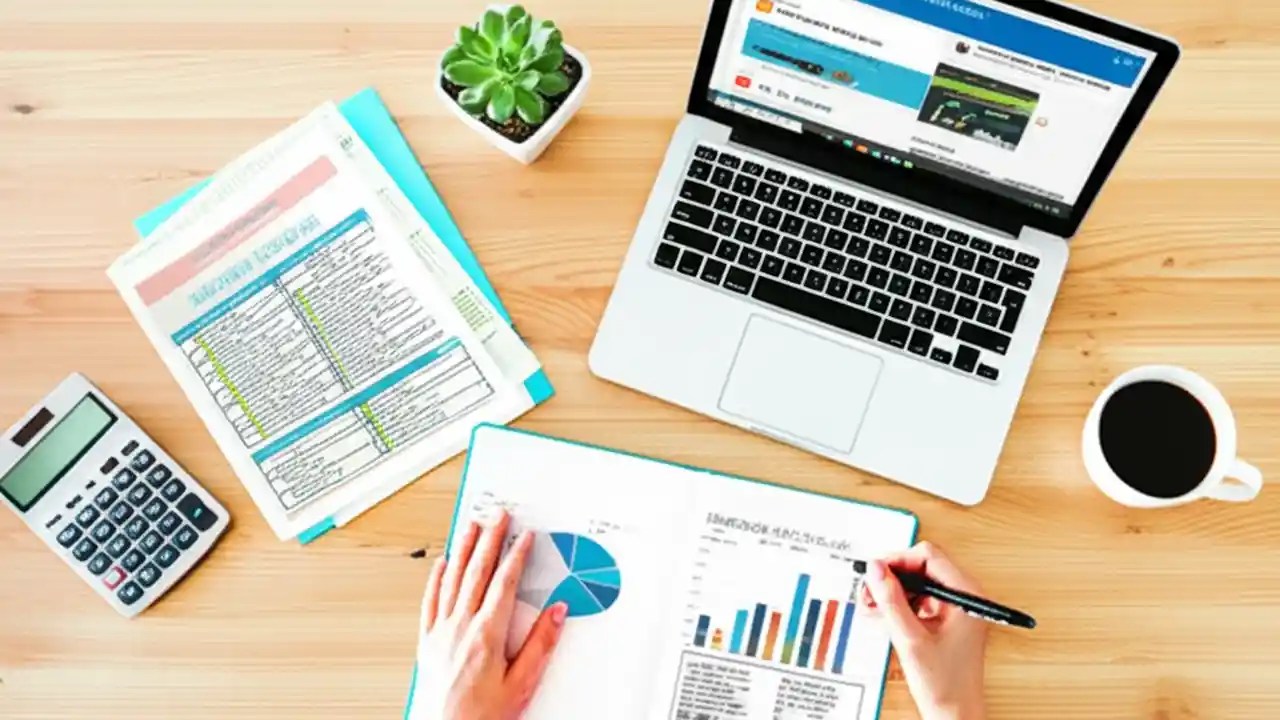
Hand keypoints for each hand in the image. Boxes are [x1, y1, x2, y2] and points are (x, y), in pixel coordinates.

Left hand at [414, 510, 567, 719]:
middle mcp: (460, 628)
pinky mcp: (427, 642)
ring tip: (471, 526)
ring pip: (452, 579)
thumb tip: (556, 613)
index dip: (516, 555)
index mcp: (487, 635)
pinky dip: (436, 577)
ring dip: (463, 549)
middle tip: (498, 516)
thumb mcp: (522, 684)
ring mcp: (440, 632)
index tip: (524, 537)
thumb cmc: (482, 716)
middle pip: (477, 572)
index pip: (504, 583)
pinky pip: (430, 600)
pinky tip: (441, 562)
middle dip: (490, 539)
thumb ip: (540, 645)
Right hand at [859, 542, 988, 719]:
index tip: (874, 572)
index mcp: (966, 595)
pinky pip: (918, 600)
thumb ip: (891, 600)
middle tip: (869, 591)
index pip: (928, 557)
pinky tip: (883, 616)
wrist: (954, 714)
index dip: (897, 561)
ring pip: (917, 583)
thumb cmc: (945, 684)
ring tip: (872, 607)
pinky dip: (899, 605)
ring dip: (892, 592)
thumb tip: (876, 569)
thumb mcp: (910, 638)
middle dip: (892, 578)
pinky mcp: (946, 619)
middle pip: (922, 567)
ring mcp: (955, 608)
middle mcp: (964, 596)